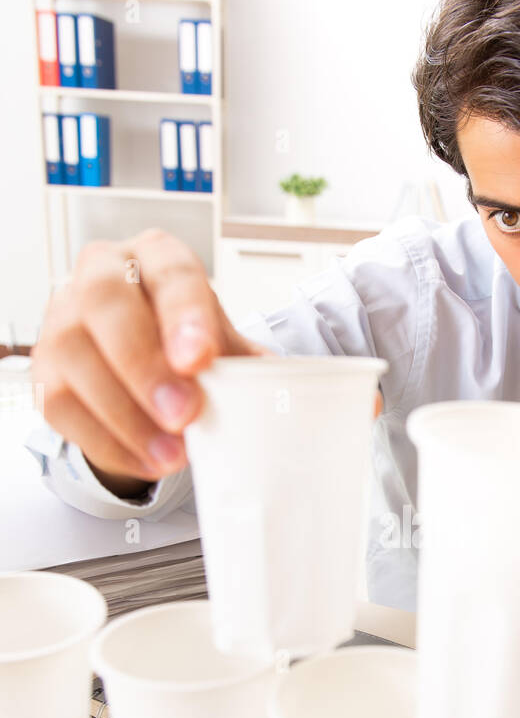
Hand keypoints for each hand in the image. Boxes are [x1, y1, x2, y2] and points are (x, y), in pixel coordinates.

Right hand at [31, 228, 267, 489]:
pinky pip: (62, 405)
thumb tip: (276, 386)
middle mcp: (101, 275)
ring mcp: (63, 320)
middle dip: (145, 365)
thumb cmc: (179, 343)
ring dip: (126, 413)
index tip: (201, 358)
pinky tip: (146, 460)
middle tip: (183, 414)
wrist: (135, 367)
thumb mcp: (219, 343)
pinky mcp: (45, 371)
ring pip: (77, 355)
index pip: (171, 273)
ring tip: (171, 453)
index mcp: (155, 258)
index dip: (186, 315)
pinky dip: (108, 440)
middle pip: (107, 305)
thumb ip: (243, 360)